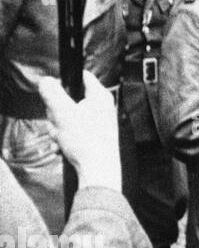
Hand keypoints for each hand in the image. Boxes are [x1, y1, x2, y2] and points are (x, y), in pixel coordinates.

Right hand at [37, 73, 120, 190]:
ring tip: (61, 138)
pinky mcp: (93, 137)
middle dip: (57, 113)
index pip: (82, 77)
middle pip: (70, 100)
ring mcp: (98, 123)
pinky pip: (72, 132)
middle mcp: (102, 108)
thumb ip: (52, 94)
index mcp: (100, 97)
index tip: (54, 93)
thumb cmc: (85, 141)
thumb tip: (46, 81)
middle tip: (58, 123)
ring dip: (58, 129)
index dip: (65, 82)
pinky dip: (64, 139)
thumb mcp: (63, 113)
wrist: (98, 171)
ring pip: (68, 118)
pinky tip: (62, 148)